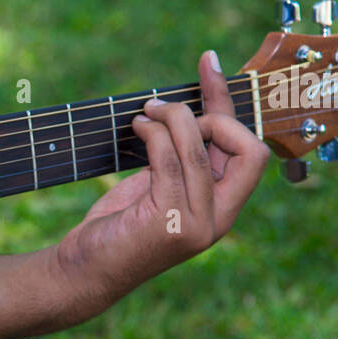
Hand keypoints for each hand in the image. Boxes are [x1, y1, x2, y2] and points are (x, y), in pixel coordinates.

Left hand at [49, 51, 269, 316]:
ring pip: (200, 149)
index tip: (206, 66)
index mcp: (224, 208)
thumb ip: (180, 154)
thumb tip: (191, 101)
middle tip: (168, 110)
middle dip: (213, 114)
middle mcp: (219, 219)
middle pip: (248, 149)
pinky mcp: (169, 223)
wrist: (85, 272)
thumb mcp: (157, 183)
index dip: (231, 103)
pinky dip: (153, 134)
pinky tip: (137, 126)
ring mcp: (198, 225)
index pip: (252, 150)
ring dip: (171, 119)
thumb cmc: (118, 227)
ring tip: (145, 114)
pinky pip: (168, 161)